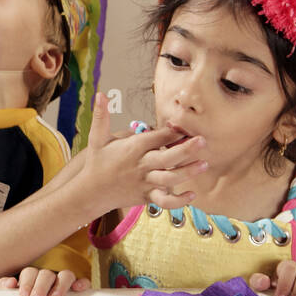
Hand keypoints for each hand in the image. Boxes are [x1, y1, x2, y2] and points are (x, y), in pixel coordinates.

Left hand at [0, 266, 89, 295]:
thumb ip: (6, 289)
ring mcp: (63, 283)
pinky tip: (78, 289)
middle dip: (40, 286)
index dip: (27, 283)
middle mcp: (48, 279)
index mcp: (31, 279)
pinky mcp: (78, 289)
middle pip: (46, 274)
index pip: (29, 273)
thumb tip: (10, 282)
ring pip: (65, 275)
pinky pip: (83, 281)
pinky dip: (82, 283)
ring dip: (60, 285)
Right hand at [80, 93, 207, 210]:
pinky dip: (179, 201)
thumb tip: (100, 94)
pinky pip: (164, 201)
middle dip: (186, 149)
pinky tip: (191, 194)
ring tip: (204, 164)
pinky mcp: (146, 196)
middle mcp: (141, 165)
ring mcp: (145, 182)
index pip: (157, 137)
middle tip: (203, 141)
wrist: (90, 192)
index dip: (172, 131)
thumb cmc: (97, 163)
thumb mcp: (97, 138)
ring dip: (188, 172)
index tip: (185, 126)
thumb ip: (102, 116)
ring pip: (169, 178)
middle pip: (167, 157)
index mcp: (132, 148)